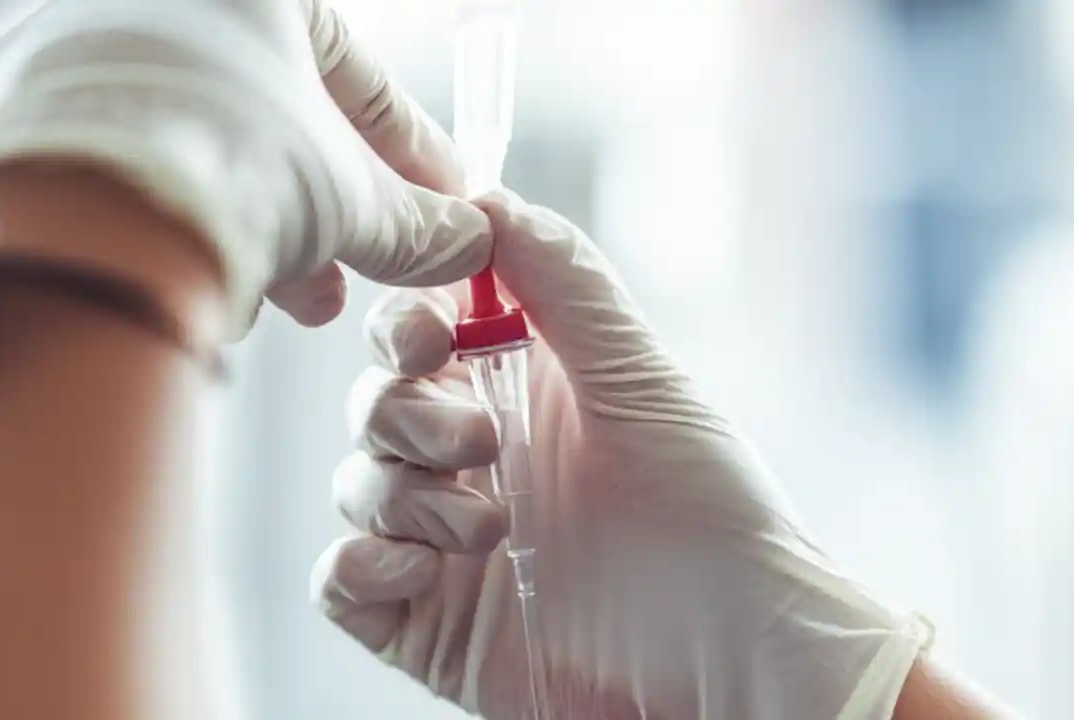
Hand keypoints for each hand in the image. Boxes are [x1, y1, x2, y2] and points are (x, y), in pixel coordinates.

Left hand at [0, 0, 489, 333]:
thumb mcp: (352, 197)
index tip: (445, 203)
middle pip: (289, 119)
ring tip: (310, 297)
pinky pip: (165, 172)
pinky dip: (211, 227)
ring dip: (283, 231)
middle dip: (343, 207)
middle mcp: (178, 12)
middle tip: (381, 260)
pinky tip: (239, 287)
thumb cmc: (230, 160)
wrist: (89, 211)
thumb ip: (414, 222)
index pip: (359, 72)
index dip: (414, 150)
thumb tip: (462, 243)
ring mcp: (112, 62)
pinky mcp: (66, 124)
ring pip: (225, 151)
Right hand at [312, 190, 933, 719]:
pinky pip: (343, 581)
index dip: (405, 323)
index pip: (422, 333)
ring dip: (405, 493)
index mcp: (520, 393)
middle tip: (479, 442)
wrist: (730, 647)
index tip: (428, 333)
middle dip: (409, 413)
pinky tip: (422, 570)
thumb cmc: (710, 509)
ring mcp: (447, 540)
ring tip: (490, 524)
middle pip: (376, 404)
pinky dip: (362, 565)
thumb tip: (490, 196)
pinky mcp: (428, 619)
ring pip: (358, 484)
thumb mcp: (643, 381)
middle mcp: (475, 460)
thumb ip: (569, 287)